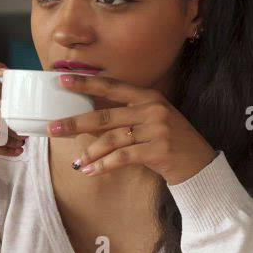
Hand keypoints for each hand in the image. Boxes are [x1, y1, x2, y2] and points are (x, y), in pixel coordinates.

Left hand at [47, 74, 217, 184]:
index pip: (111, 86)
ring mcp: (156, 129)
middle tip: (53, 128)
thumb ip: (122, 118)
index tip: (63, 80)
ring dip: (90, 153)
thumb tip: (84, 123)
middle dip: (75, 123)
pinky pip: (122, 157)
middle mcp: (152, 109)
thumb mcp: (149, 122)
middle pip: (104, 116)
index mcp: (148, 97)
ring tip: (77, 163)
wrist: (199, 165)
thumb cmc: (168, 142)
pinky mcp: (158, 150)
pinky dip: (103, 166)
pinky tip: (90, 172)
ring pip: (111, 139)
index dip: (86, 83)